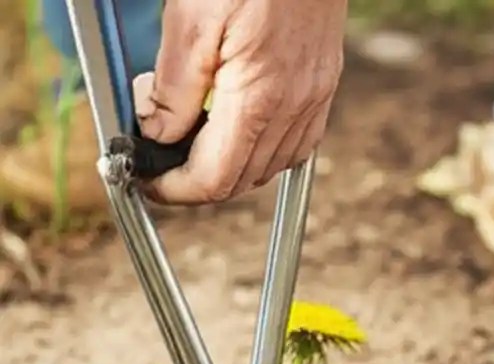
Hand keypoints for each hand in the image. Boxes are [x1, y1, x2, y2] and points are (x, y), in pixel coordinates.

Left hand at [132, 0, 346, 204]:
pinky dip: (266, 149)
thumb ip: (174, 86)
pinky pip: (298, 140)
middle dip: (197, 179)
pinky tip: (240, 127)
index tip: (146, 180)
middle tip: (159, 153)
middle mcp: (295, 106)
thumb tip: (159, 133)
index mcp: (259, 98)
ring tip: (194, 136)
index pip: (216, 177)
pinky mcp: (324, 82)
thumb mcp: (190, 19)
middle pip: (245, 179)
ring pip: (274, 165)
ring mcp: (316, 96)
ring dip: (232, 166)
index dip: (176, 190)